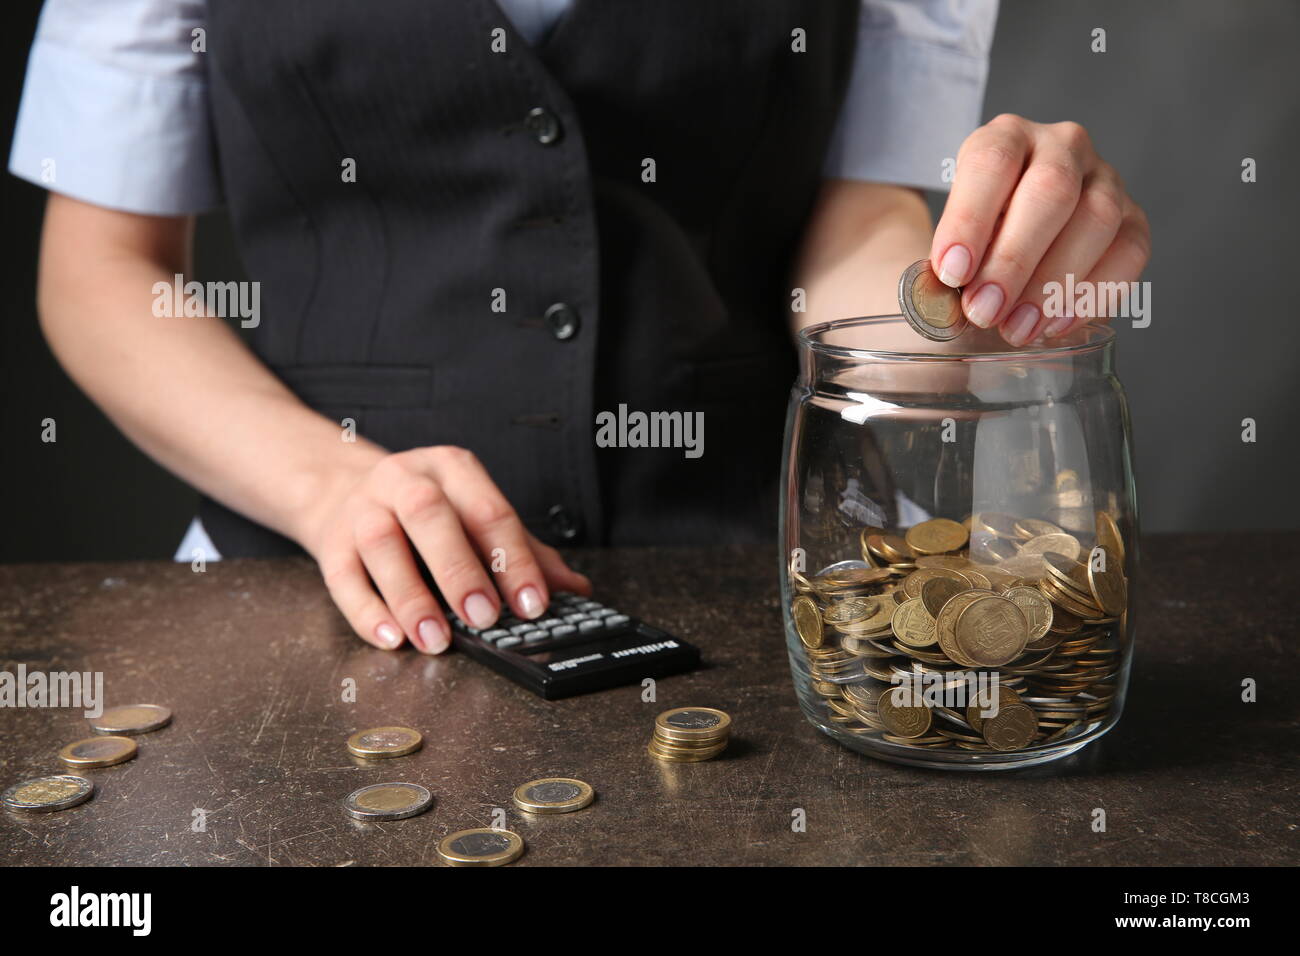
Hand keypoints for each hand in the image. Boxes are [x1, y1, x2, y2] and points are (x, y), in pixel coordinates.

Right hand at [299, 446, 590, 652]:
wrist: (341, 487)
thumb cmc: (425, 512)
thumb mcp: (474, 515)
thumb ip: (523, 551)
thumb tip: (575, 589)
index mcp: (453, 469)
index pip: (490, 511)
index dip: (514, 559)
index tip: (533, 603)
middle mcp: (405, 480)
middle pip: (430, 516)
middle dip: (460, 569)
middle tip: (484, 617)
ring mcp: (363, 509)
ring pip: (382, 546)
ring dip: (411, 597)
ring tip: (436, 639)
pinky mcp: (330, 542)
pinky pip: (343, 577)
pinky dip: (368, 612)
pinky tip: (392, 638)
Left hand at [929, 114, 1150, 344]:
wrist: (1014, 238)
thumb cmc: (977, 240)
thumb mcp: (952, 240)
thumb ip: (947, 267)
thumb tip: (943, 307)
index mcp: (1006, 137)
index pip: (991, 162)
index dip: (970, 219)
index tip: (952, 273)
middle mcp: (1062, 146)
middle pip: (1050, 190)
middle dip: (1014, 259)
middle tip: (984, 311)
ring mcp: (1106, 179)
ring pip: (1097, 219)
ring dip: (1054, 282)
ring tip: (1018, 328)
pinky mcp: (1135, 218)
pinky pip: (1130, 252)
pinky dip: (1094, 294)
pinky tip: (1057, 325)